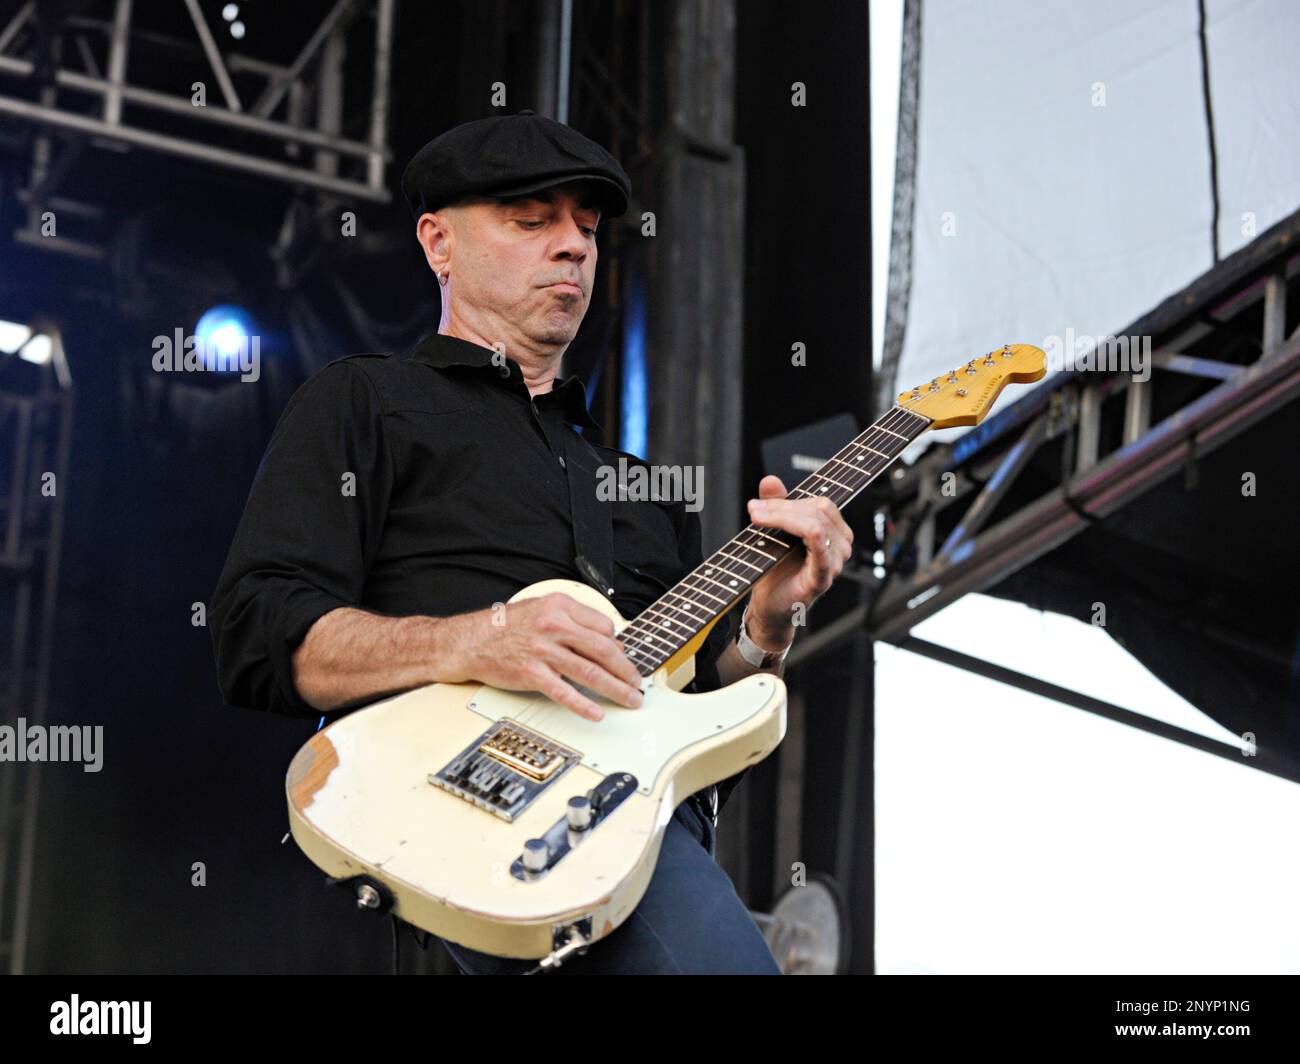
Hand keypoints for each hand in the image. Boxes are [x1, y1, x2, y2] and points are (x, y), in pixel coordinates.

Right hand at [439, 592, 643, 720]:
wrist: (468, 641)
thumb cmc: (504, 626)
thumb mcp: (541, 610)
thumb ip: (572, 622)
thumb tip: (607, 643)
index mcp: (559, 606)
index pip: (604, 626)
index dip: (619, 645)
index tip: (624, 660)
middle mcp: (553, 625)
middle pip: (604, 649)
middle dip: (626, 670)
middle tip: (637, 683)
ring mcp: (542, 650)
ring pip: (590, 672)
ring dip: (615, 688)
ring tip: (629, 699)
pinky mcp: (531, 673)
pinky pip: (564, 692)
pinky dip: (584, 705)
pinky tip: (597, 712)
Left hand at [745, 475, 853, 641]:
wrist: (768, 606)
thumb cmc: (775, 570)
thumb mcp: (773, 531)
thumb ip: (776, 504)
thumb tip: (770, 479)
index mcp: (834, 532)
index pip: (820, 503)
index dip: (788, 500)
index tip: (757, 505)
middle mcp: (840, 546)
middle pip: (819, 509)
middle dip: (782, 507)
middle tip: (753, 512)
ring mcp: (834, 562)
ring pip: (816, 524)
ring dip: (783, 517)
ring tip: (756, 520)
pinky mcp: (822, 578)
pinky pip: (821, 548)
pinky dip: (804, 532)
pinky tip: (784, 530)